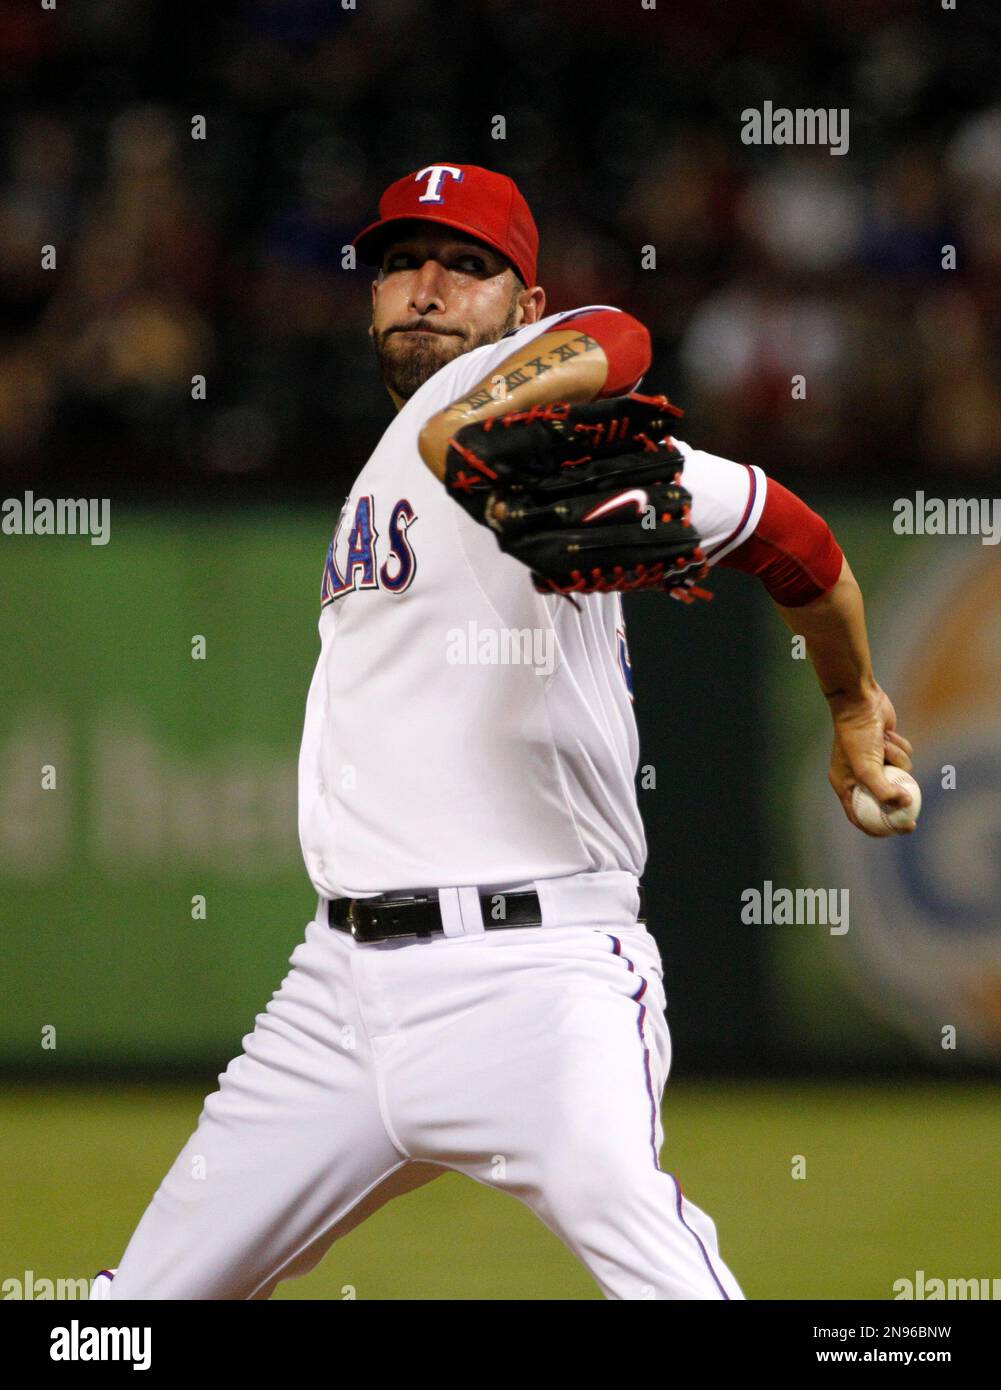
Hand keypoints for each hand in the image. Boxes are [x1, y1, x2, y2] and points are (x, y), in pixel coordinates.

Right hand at [827, 683, 915, 835]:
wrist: (860, 701)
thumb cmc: (857, 736)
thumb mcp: (867, 767)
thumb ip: (883, 790)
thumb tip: (905, 804)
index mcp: (844, 784)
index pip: (859, 814)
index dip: (878, 827)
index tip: (897, 832)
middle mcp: (857, 775)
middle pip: (883, 798)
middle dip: (898, 803)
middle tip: (914, 817)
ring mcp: (874, 761)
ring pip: (899, 774)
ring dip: (898, 761)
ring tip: (885, 745)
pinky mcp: (888, 749)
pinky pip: (905, 758)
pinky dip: (901, 748)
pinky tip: (889, 735)